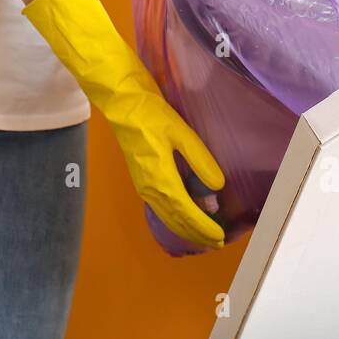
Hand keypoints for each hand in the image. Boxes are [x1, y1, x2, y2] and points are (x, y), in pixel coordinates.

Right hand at [23, 0, 225, 248]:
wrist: (118, 96)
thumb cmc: (149, 110)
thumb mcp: (180, 132)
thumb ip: (199, 161)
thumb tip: (217, 188)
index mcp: (160, 178)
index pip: (186, 213)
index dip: (204, 228)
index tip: (220, 237)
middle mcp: (150, 188)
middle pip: (176, 220)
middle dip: (197, 233)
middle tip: (217, 242)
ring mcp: (143, 183)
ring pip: (167, 215)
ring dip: (186, 226)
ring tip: (204, 233)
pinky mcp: (141, 175)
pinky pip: (160, 205)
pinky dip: (175, 215)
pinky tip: (183, 213)